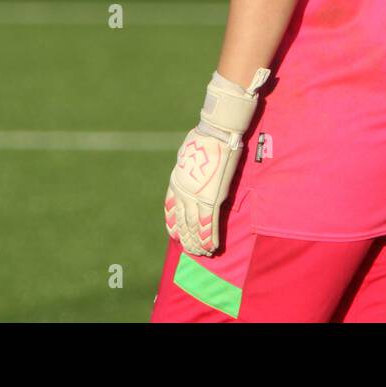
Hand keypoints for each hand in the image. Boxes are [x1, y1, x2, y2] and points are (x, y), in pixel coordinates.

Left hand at [164, 69, 268, 255]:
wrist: (214, 133)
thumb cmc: (203, 138)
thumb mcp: (187, 153)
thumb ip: (187, 164)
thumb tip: (189, 162)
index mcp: (176, 181)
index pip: (171, 209)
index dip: (173, 224)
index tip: (175, 235)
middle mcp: (183, 192)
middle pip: (182, 221)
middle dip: (187, 238)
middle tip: (190, 250)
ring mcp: (196, 197)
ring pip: (195, 226)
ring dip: (198, 242)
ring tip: (202, 253)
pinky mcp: (212, 198)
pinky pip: (210, 223)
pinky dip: (211, 237)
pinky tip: (212, 247)